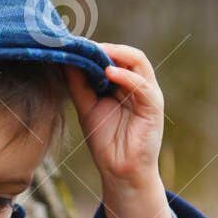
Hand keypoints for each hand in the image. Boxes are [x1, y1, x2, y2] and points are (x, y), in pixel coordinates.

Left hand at [65, 42, 164, 189]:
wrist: (119, 171)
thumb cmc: (105, 142)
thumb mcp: (86, 106)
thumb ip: (78, 83)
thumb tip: (64, 57)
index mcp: (124, 84)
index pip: (115, 55)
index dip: (96, 48)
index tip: (75, 45)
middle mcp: (138, 86)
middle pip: (127, 54)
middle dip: (105, 48)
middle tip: (83, 46)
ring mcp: (148, 95)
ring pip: (138, 61)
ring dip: (116, 54)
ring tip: (96, 54)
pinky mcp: (154, 107)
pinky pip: (142, 85)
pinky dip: (126, 76)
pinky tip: (108, 72)